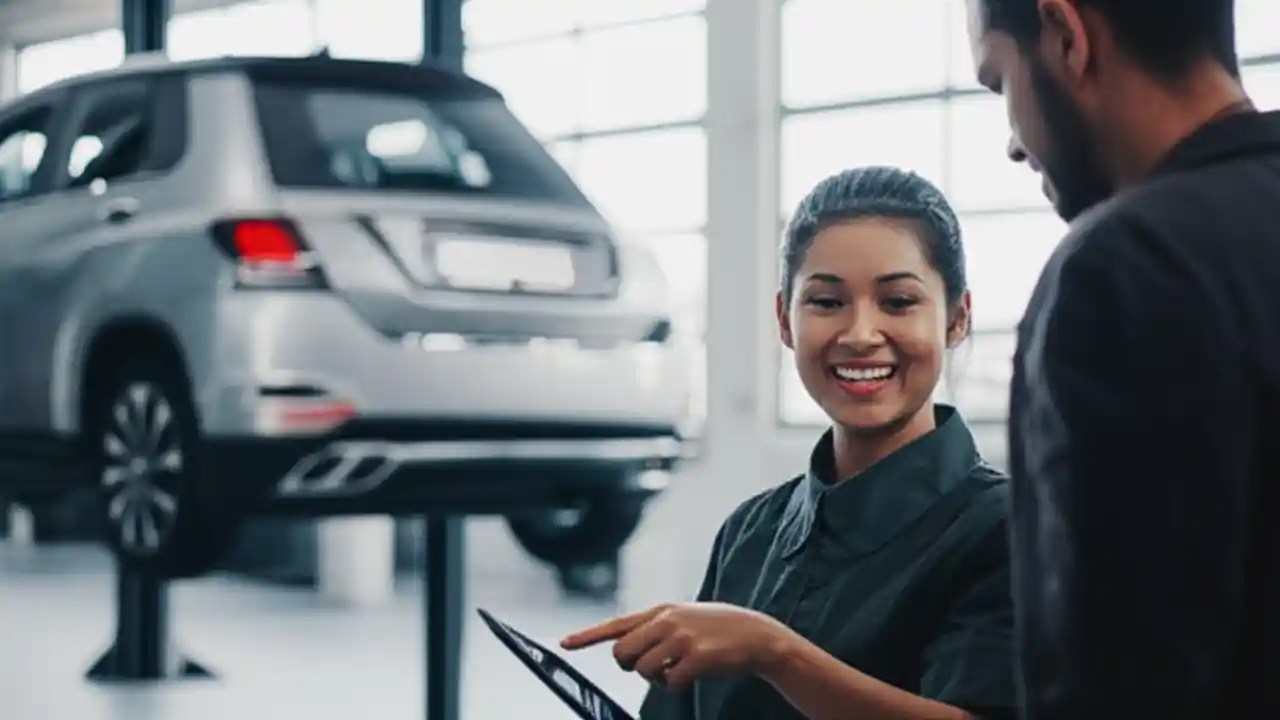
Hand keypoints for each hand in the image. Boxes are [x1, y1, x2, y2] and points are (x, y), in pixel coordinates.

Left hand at [560, 602, 795, 690]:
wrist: (758, 636)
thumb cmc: (717, 630)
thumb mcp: (684, 617)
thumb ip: (655, 628)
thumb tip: (625, 649)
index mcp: (661, 610)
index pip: (616, 623)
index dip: (588, 635)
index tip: (564, 644)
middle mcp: (667, 620)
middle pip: (622, 653)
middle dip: (631, 666)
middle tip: (654, 665)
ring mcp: (682, 638)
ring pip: (643, 670)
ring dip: (657, 678)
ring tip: (679, 667)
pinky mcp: (697, 657)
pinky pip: (669, 683)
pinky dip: (676, 686)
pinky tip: (693, 674)